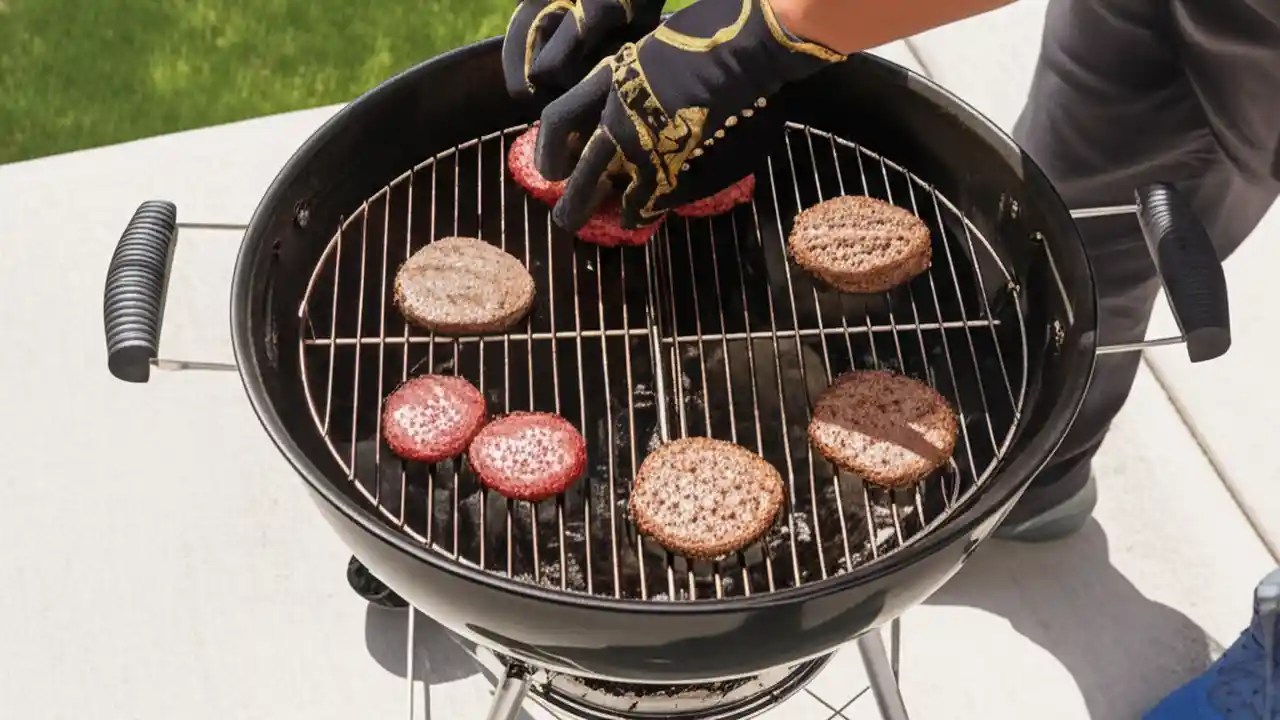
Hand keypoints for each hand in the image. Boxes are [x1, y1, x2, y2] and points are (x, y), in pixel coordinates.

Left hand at [533, 0, 844, 231]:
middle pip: (578, 165)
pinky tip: (640, 218)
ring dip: (591, 208)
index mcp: (610, 78)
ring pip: (601, 186)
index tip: (552, 167)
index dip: (550, 148)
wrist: (744, 46)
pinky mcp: (666, 164)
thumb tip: (630, 111)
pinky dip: (640, 212)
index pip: (560, 118)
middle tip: (566, 217)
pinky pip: (644, 200)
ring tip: (590, 224)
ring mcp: (638, 141)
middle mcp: (614, 112)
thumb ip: (638, 85)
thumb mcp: (656, 53)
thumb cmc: (710, 37)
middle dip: (571, 196)